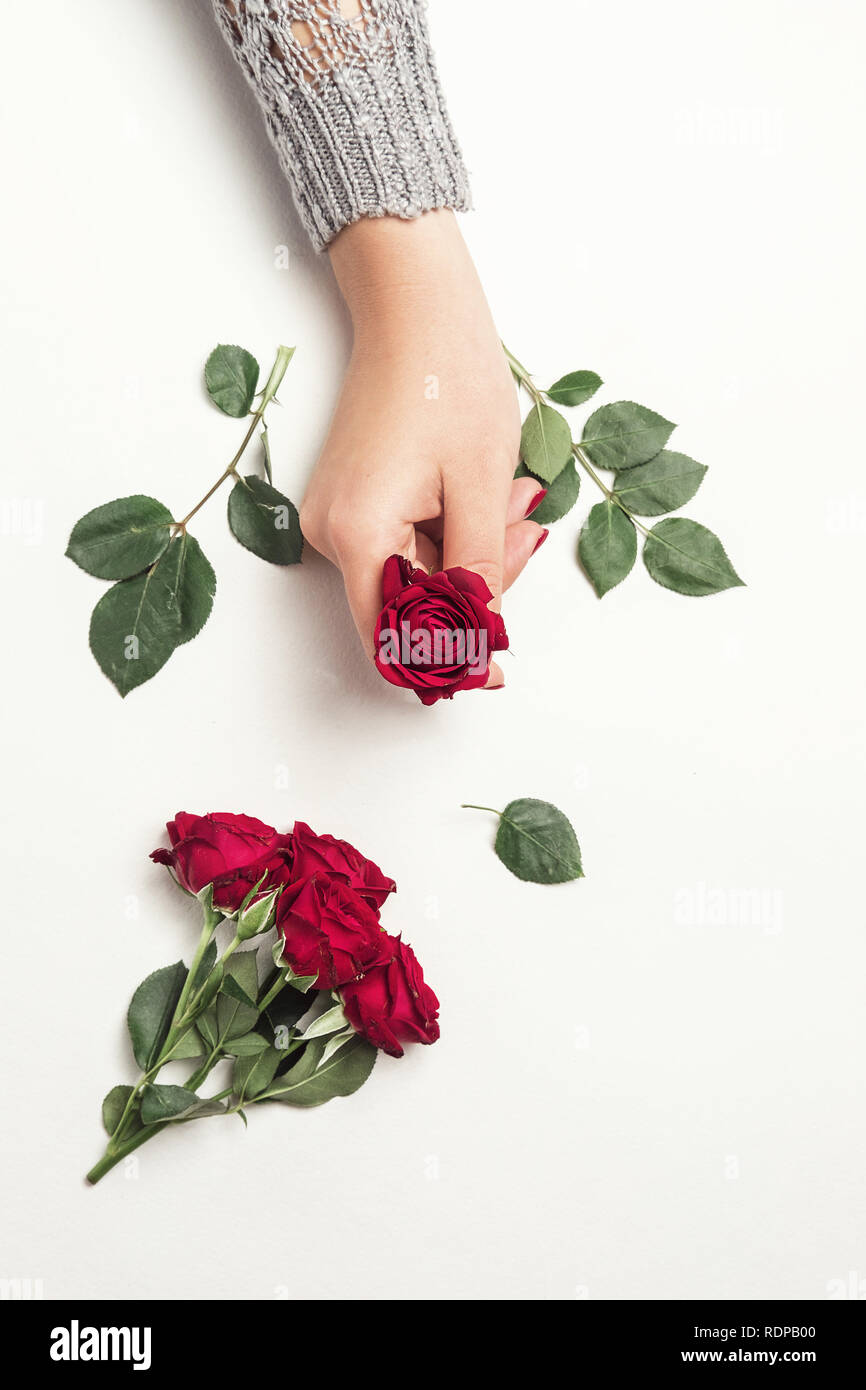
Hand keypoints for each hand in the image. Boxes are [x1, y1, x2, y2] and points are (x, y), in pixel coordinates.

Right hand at [299, 211, 546, 688]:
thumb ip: (478, 576)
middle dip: (476, 584)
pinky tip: (483, 493)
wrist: (415, 308)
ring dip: (472, 550)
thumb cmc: (447, 380)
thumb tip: (477, 647)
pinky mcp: (352, 501)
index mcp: (357, 533)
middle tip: (523, 531)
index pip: (394, 639)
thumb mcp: (481, 488)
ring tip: (509, 496)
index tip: (496, 668)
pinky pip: (406, 543)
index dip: (446, 663)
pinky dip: (452, 529)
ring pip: (414, 574)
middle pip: (409, 607)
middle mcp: (331, 532)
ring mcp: (338, 516)